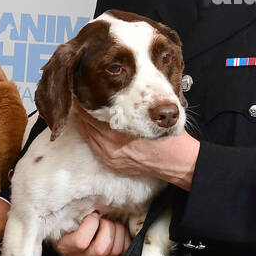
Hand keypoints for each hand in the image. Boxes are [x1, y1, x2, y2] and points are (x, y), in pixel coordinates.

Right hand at [53, 212, 128, 255]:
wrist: (73, 244)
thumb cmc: (70, 228)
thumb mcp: (66, 221)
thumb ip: (76, 215)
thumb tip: (97, 209)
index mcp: (68, 248)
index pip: (80, 242)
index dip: (90, 223)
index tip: (93, 214)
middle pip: (102, 249)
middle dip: (107, 226)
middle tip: (103, 217)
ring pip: (117, 250)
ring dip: (117, 229)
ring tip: (110, 221)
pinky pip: (125, 248)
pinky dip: (124, 235)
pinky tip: (116, 229)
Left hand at [75, 102, 198, 189]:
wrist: (174, 161)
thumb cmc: (164, 136)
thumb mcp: (150, 116)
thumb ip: (132, 107)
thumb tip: (121, 92)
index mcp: (117, 133)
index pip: (91, 115)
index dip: (84, 104)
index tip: (82, 93)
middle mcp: (109, 146)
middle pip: (86, 125)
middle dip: (83, 112)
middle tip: (80, 99)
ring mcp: (109, 157)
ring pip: (88, 135)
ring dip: (85, 123)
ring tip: (83, 111)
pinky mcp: (111, 164)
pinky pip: (93, 147)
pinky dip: (91, 135)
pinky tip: (92, 127)